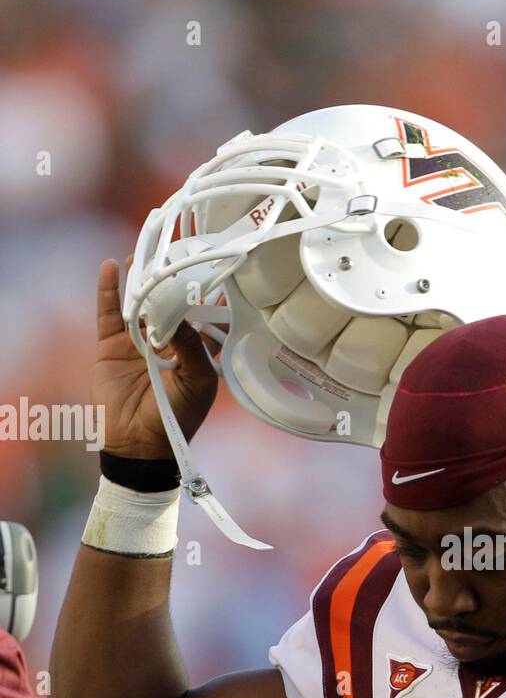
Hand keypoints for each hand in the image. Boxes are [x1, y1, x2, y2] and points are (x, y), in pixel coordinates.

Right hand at [95, 259, 218, 459]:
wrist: (139, 446)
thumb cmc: (177, 418)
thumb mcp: (197, 381)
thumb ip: (192, 345)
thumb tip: (179, 310)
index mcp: (194, 351)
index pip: (197, 313)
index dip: (198, 291)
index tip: (203, 264)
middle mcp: (166, 342)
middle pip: (165, 302)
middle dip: (167, 279)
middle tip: (170, 251)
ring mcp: (137, 342)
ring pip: (139, 303)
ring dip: (140, 279)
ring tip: (143, 255)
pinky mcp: (111, 346)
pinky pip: (110, 313)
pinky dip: (110, 290)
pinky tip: (113, 267)